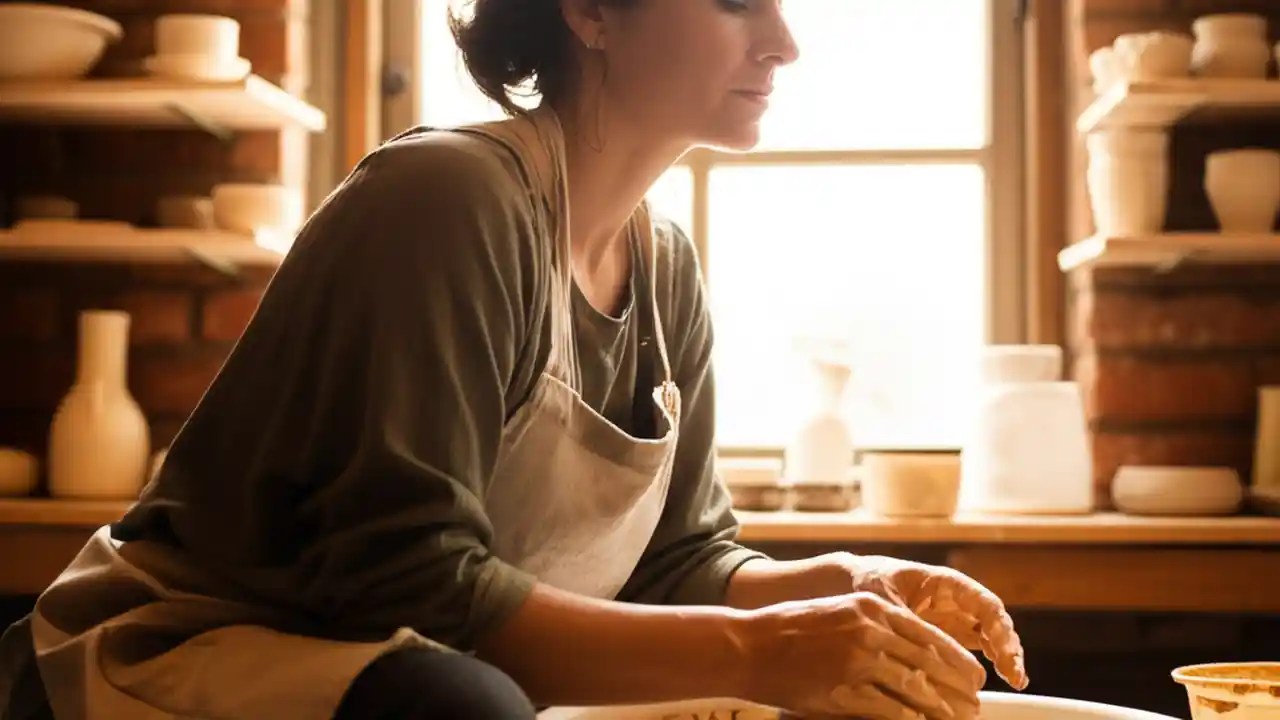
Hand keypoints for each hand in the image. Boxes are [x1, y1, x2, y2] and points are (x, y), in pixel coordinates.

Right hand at [740, 591, 985, 719]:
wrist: (749, 645)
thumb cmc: (790, 630)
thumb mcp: (839, 615)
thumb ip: (877, 629)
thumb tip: (916, 659)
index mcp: (872, 607)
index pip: (931, 637)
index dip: (959, 662)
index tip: (974, 678)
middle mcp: (871, 631)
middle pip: (932, 665)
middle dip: (959, 690)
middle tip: (974, 707)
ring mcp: (859, 662)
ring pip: (918, 691)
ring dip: (942, 711)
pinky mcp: (845, 691)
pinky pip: (892, 712)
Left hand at [843, 555, 1027, 690]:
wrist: (849, 585)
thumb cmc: (868, 584)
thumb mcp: (884, 601)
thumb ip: (906, 623)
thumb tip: (926, 653)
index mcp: (945, 584)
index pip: (984, 603)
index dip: (999, 628)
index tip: (1004, 652)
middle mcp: (956, 600)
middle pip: (994, 620)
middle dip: (1008, 645)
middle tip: (1014, 675)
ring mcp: (954, 618)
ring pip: (990, 635)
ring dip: (1004, 655)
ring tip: (1015, 679)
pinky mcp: (947, 635)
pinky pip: (974, 647)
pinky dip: (989, 661)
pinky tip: (1002, 679)